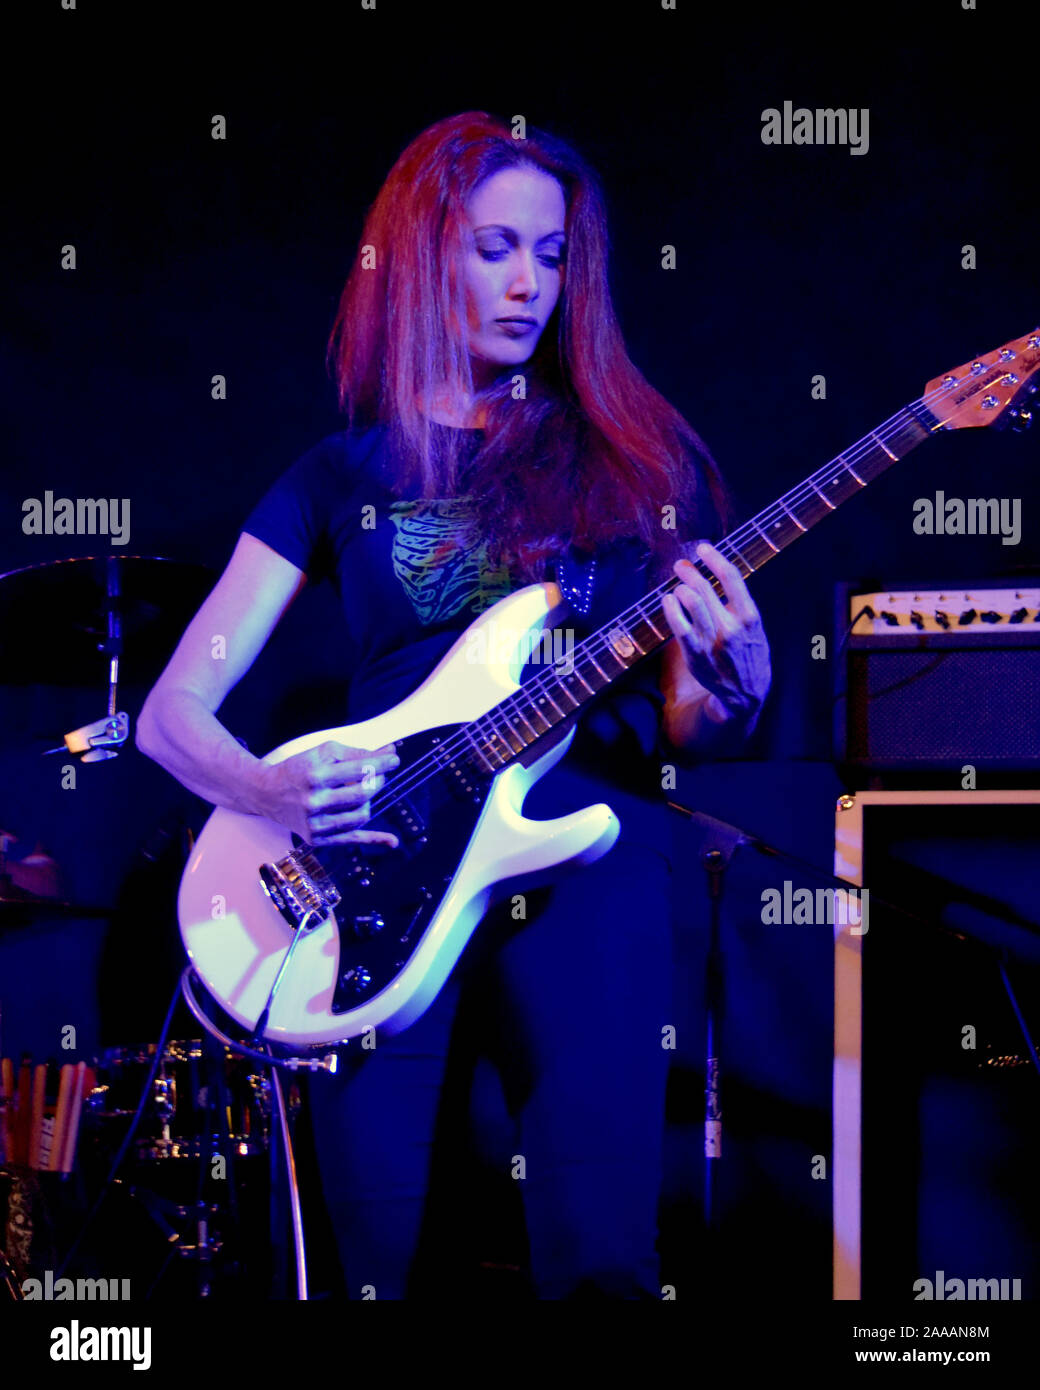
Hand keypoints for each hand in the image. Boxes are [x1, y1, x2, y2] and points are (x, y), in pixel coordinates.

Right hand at [256, 740, 400, 847]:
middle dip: (377, 781)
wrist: (267, 794)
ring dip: (368, 801)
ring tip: (360, 793)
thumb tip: (389, 752)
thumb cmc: (299, 769)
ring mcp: (315, 824)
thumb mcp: (323, 752)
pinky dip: (374, 840)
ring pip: (361, 815)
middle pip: (363, 793)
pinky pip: (352, 839)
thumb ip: (356, 753)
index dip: (382, 763)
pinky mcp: (317, 839)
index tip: (393, 759)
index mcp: (315, 776)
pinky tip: (392, 841)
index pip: (360, 770)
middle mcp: (314, 802)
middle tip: (378, 774)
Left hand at [661, 542, 770, 727]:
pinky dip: (671, 610)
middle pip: (705, 588)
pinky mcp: (696, 655)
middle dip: (689, 572)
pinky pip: (680, 628)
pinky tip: (668, 601)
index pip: (731, 577)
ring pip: (692, 603)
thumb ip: (739, 604)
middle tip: (680, 566)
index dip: (714, 558)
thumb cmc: (749, 655)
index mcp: (750, 616)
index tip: (702, 548)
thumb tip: (716, 576)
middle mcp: (732, 627)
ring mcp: (713, 641)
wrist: (746, 693)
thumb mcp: (755, 629)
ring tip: (677, 586)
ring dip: (681, 588)